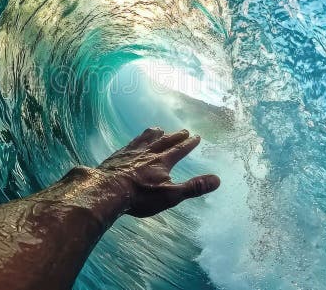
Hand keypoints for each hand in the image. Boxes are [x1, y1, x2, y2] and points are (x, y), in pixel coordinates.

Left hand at [96, 128, 220, 217]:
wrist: (107, 190)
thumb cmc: (140, 196)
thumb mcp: (171, 195)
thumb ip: (193, 187)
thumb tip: (217, 180)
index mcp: (162, 162)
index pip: (179, 150)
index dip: (189, 144)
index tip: (196, 137)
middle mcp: (148, 153)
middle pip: (164, 141)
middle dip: (175, 136)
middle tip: (184, 130)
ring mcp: (131, 153)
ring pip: (146, 139)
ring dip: (155, 134)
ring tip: (159, 129)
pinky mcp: (117, 156)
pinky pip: (130, 143)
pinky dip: (136, 140)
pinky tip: (133, 142)